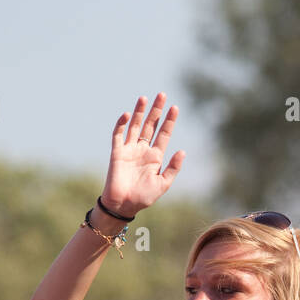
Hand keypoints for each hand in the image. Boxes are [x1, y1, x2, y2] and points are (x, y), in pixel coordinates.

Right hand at [100, 93, 185, 216]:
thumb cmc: (144, 197)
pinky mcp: (117, 152)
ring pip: (135, 126)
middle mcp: (143, 149)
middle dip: (156, 110)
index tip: (175, 107)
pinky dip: (121, 124)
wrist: (124, 205)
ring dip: (139, 112)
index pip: (163, 134)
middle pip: (150, 125)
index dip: (169, 121)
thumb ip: (173, 168)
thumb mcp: (163, 184)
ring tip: (144, 98)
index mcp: (155, 156)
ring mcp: (129, 149)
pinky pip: (118, 135)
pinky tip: (126, 115)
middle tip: (162, 94)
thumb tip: (182, 151)